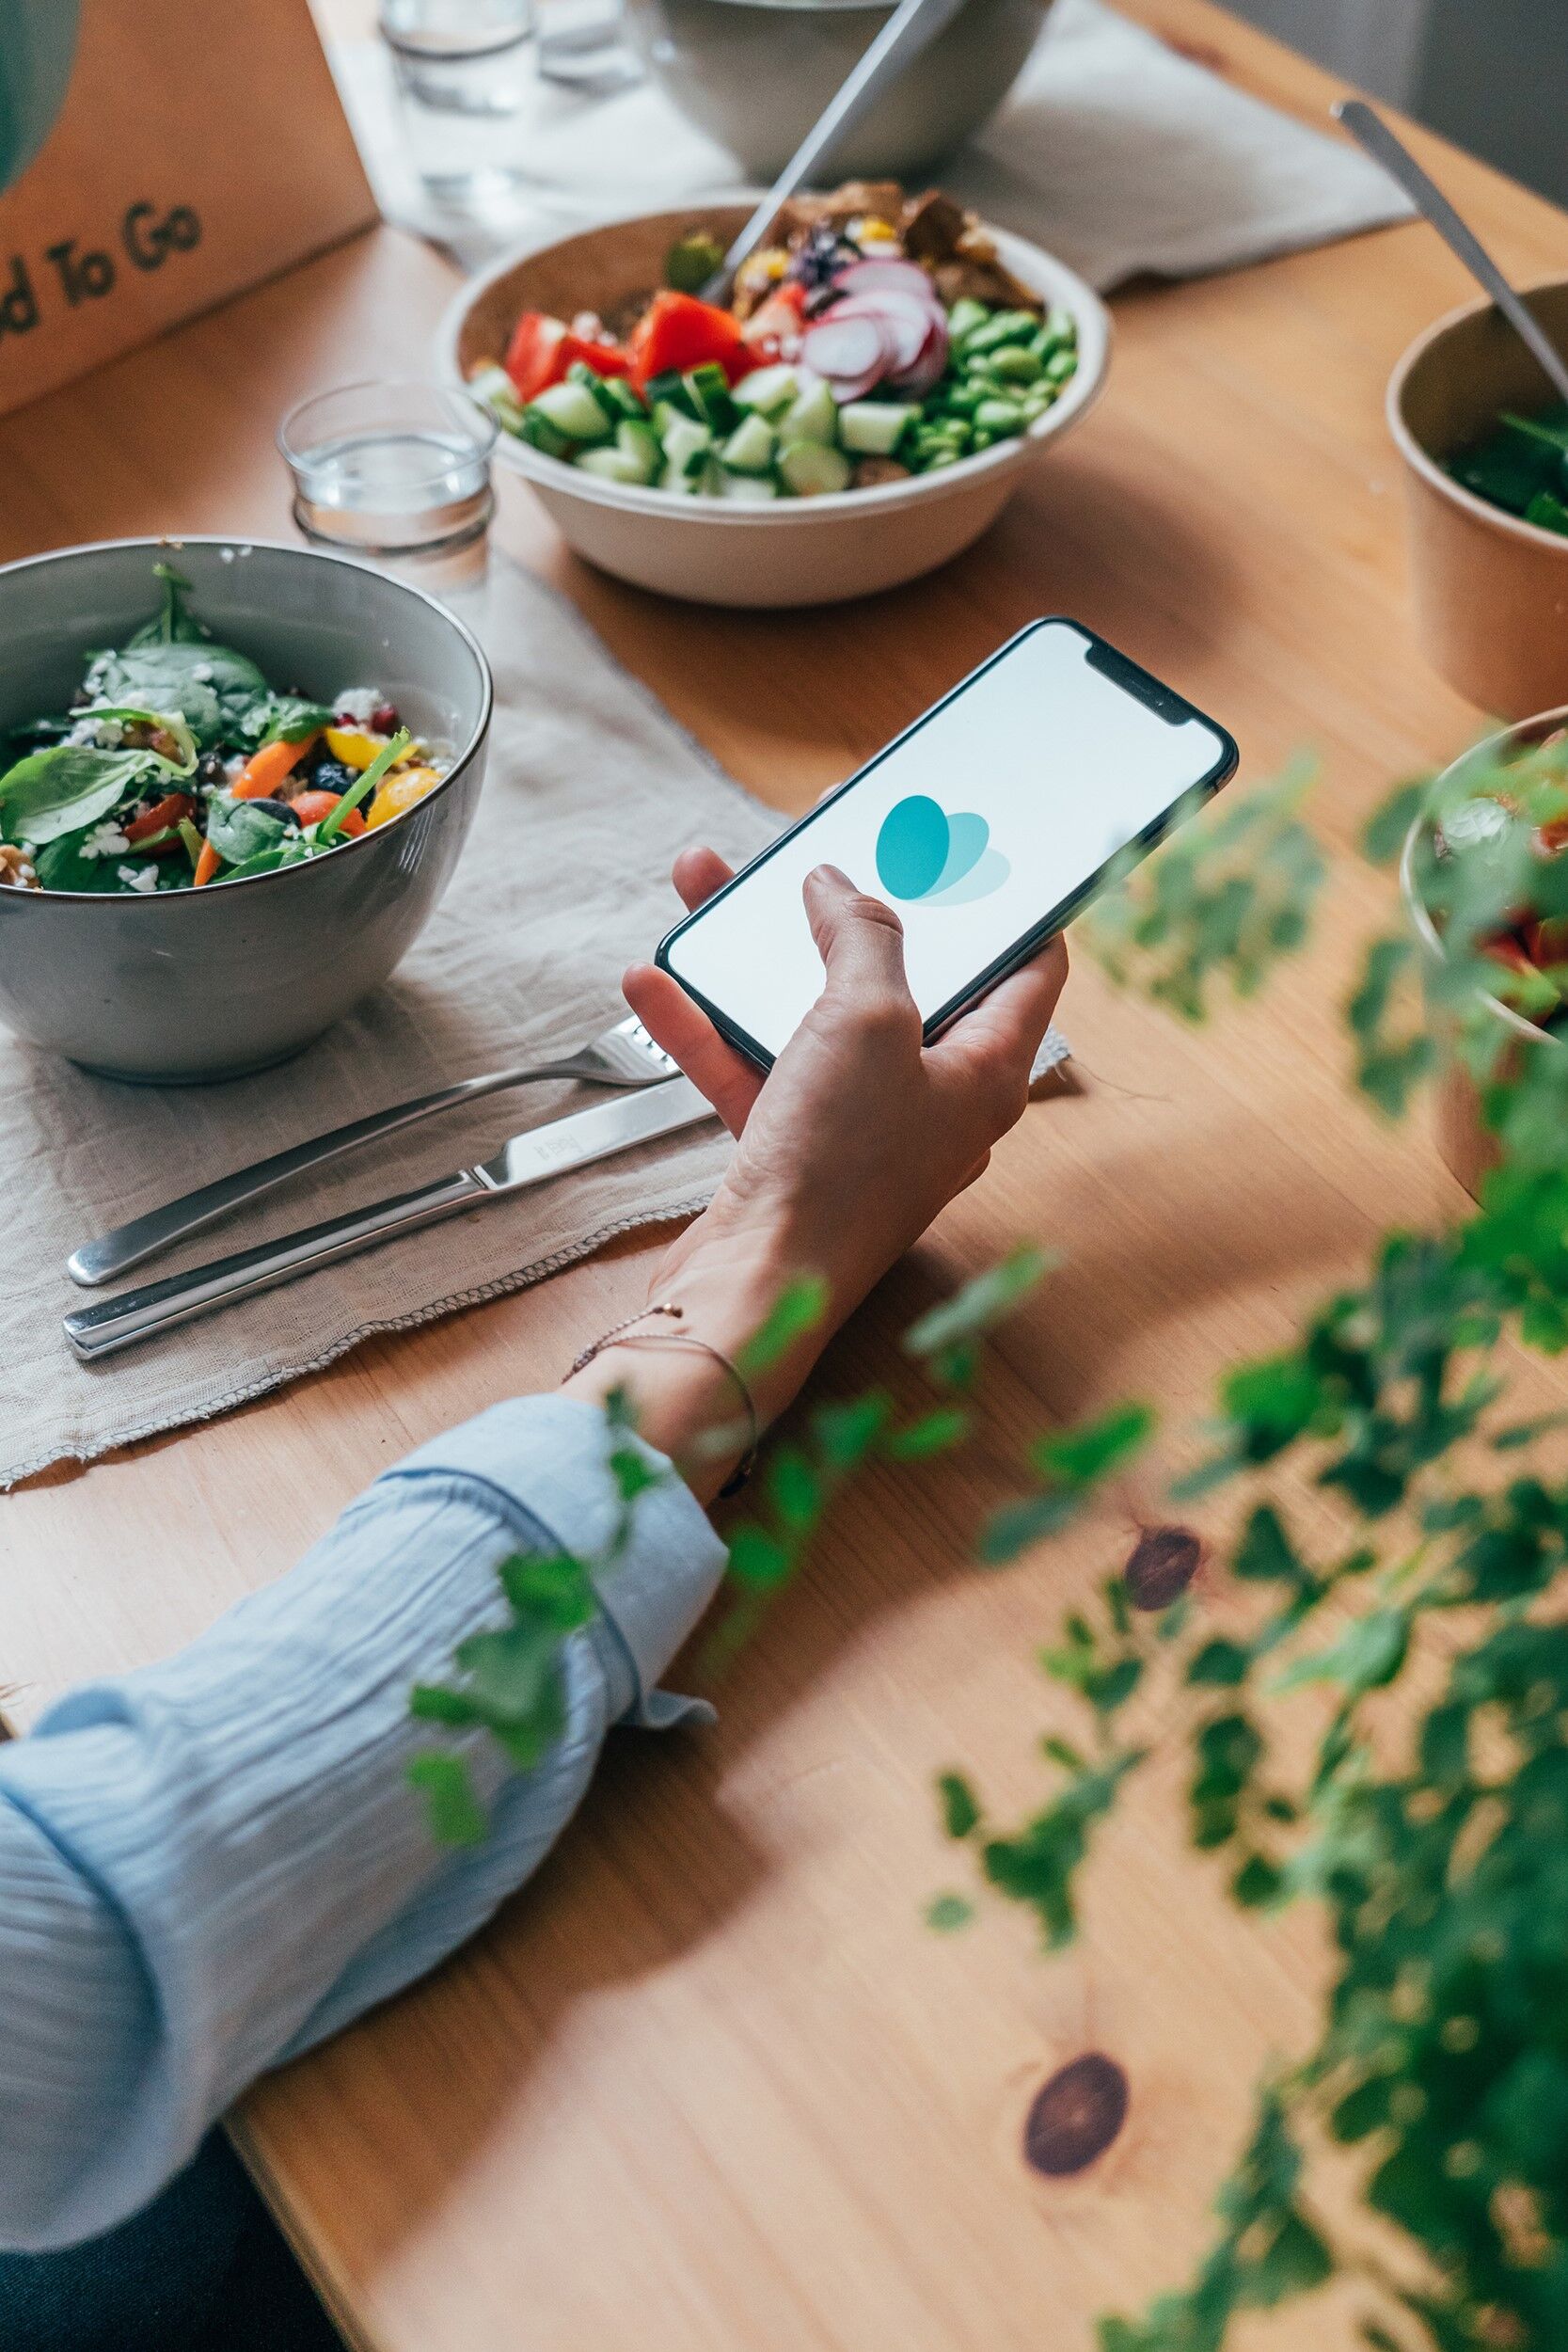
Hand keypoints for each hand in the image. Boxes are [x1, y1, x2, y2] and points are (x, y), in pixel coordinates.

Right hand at [560, 853, 1065, 1494]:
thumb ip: (863, 936)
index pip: (1029, 966)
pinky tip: (658, 983)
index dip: (1009, 901)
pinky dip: (708, 1026)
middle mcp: (931, 1099)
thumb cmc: (837, 1174)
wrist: (754, 1287)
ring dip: (756, 956)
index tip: (979, 849)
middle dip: (849, 911)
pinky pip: (754, 1067)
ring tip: (709, 890)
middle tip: (825, 855)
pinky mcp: (793, 1151)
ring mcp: (860, 1127)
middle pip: (904, 981)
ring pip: (811, 1016)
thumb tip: (844, 890)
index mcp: (986, 1071)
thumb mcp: (866, 1019)